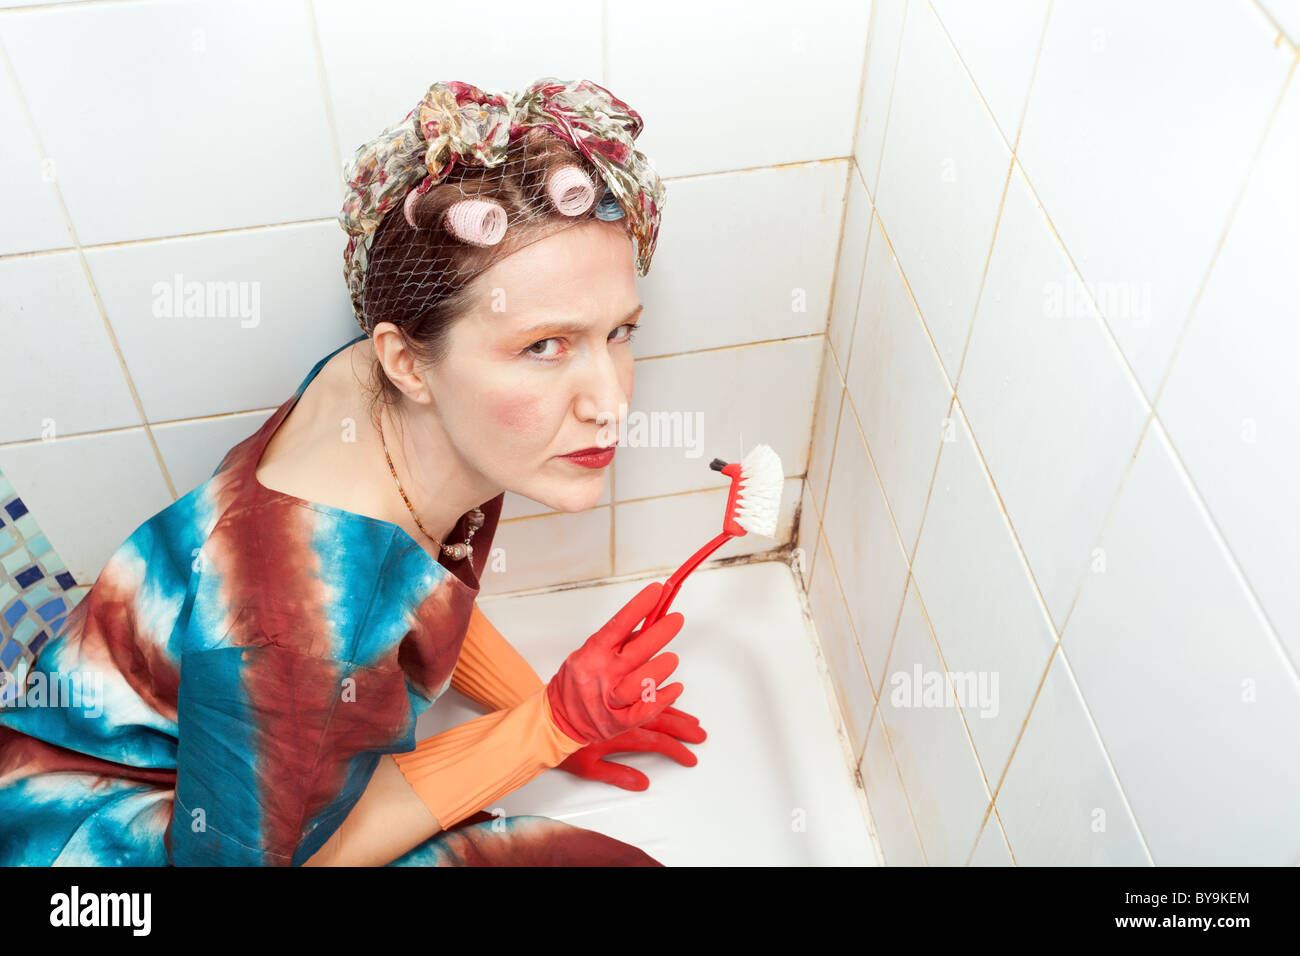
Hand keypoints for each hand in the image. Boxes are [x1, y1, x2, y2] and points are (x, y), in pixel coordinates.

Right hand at [545, 581, 685, 745]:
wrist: (558, 717)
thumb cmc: (579, 681)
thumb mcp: (592, 653)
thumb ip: (621, 642)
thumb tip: (652, 623)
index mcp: (593, 653)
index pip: (618, 625)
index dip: (638, 607)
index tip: (655, 591)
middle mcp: (601, 674)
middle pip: (634, 653)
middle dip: (658, 633)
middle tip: (676, 620)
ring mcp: (609, 700)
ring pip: (638, 684)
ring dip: (659, 669)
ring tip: (672, 659)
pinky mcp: (618, 722)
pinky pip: (644, 711)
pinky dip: (662, 698)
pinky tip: (675, 688)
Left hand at [557, 706, 706, 790]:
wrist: (543, 719)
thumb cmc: (562, 744)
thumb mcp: (588, 767)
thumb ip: (616, 775)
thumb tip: (642, 783)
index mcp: (620, 735)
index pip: (656, 743)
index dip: (676, 751)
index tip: (690, 757)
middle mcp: (622, 716)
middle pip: (661, 722)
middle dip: (683, 729)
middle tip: (700, 735)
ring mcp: (620, 703)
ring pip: (654, 705)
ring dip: (675, 713)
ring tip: (692, 720)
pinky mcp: (613, 692)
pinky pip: (641, 689)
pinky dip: (657, 692)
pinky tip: (667, 693)